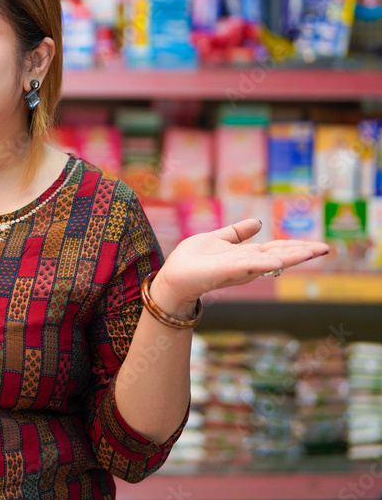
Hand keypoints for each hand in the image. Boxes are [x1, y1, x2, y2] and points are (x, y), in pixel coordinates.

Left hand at [152, 218, 329, 310]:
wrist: (173, 277)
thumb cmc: (192, 260)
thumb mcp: (218, 238)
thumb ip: (237, 232)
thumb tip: (258, 222)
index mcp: (247, 255)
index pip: (277, 250)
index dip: (298, 247)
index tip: (321, 246)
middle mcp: (247, 264)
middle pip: (279, 256)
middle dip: (302, 252)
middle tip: (326, 249)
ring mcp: (238, 268)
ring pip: (269, 261)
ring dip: (290, 257)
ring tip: (313, 252)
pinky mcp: (225, 271)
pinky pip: (247, 267)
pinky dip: (263, 265)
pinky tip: (279, 263)